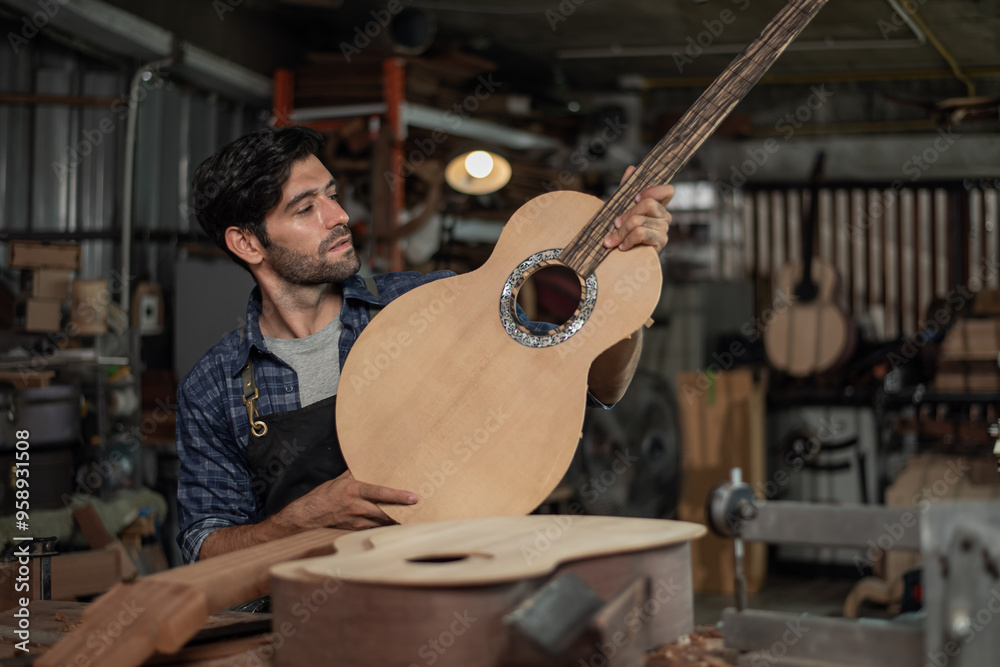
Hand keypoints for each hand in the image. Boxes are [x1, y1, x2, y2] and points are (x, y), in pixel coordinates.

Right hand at [279, 470, 416, 530]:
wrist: (307, 516)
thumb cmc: (324, 496)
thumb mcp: (340, 479)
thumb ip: (357, 473)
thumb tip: (371, 462)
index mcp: (354, 491)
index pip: (381, 493)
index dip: (398, 495)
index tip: (414, 497)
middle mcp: (358, 507)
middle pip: (387, 512)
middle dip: (404, 513)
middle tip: (423, 511)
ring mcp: (358, 521)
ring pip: (384, 523)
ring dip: (398, 522)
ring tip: (416, 519)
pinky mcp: (356, 530)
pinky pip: (376, 529)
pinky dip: (387, 528)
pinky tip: (398, 527)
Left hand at [603, 166, 672, 252]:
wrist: (622, 258)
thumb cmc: (623, 232)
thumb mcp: (622, 209)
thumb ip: (627, 190)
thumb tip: (632, 169)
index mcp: (658, 206)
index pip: (667, 191)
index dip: (652, 190)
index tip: (634, 198)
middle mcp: (665, 216)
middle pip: (647, 204)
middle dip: (626, 215)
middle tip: (614, 224)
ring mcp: (664, 230)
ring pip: (639, 221)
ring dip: (621, 232)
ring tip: (611, 241)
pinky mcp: (660, 242)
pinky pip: (640, 233)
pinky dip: (627, 240)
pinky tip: (622, 247)